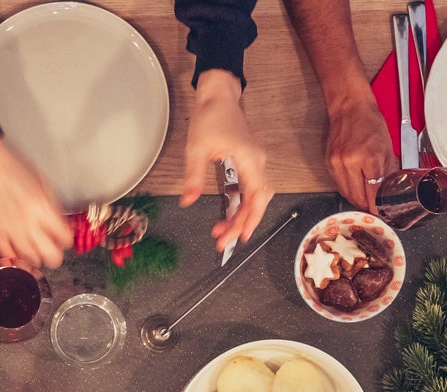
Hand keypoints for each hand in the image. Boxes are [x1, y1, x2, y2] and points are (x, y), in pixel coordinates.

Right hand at [0, 127, 70, 267]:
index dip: (67, 239)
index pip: (65, 238)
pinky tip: (19, 247)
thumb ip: (54, 206)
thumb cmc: (11, 168)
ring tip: (36, 248)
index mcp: (43, 207)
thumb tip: (63, 223)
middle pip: (51, 256)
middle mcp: (28, 223)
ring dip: (37, 256)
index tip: (64, 237)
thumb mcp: (42, 183)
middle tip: (54, 248)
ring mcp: (10, 230)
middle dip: (55, 254)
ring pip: (31, 260)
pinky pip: (9, 255)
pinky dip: (17, 255)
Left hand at [181, 70, 273, 253]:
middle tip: (225, 240)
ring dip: (242, 215)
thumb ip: (193, 177)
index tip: (238, 236)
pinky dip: (241, 204)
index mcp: (248, 158)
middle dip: (244, 223)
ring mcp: (255, 162)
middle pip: (259, 201)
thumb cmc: (211, 116)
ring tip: (224, 231)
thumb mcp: (196, 148)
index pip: (255, 196)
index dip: (249, 219)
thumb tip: (188, 201)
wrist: (219, 96)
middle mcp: (257, 162)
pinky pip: (250, 189)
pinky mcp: (249, 163)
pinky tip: (228, 214)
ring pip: (256, 197)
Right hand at [325, 91, 397, 210]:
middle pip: (357, 196)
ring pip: (346, 192)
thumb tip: (389, 187)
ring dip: (355, 199)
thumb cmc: (369, 121)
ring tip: (364, 201)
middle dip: (366, 206)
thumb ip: (388, 169)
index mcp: (370, 157)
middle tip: (373, 209)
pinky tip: (354, 188)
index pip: (373, 192)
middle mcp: (351, 162)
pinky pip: (338, 183)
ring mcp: (337, 163)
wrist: (349, 108)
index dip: (377, 205)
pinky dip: (347, 188)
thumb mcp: (387, 145)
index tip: (381, 211)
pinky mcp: (328, 162)